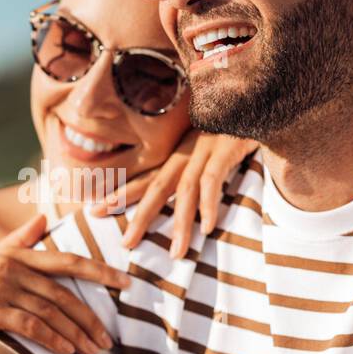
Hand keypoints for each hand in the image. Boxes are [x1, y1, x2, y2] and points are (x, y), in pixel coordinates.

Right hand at [0, 213, 129, 353]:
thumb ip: (18, 241)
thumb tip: (43, 220)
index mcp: (14, 254)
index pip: (67, 260)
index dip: (101, 272)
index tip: (127, 283)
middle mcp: (10, 267)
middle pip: (64, 292)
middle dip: (90, 317)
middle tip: (109, 338)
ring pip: (51, 312)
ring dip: (76, 334)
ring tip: (93, 352)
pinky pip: (31, 326)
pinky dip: (53, 341)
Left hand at [91, 130, 257, 256]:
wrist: (258, 100)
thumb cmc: (234, 129)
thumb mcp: (208, 148)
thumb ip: (197, 170)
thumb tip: (188, 202)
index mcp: (179, 154)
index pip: (145, 177)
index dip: (121, 194)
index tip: (95, 209)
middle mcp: (186, 152)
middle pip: (156, 186)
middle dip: (139, 215)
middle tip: (125, 243)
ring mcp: (205, 149)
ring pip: (185, 190)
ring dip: (181, 223)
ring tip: (177, 253)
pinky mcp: (226, 149)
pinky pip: (214, 179)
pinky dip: (209, 203)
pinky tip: (208, 226)